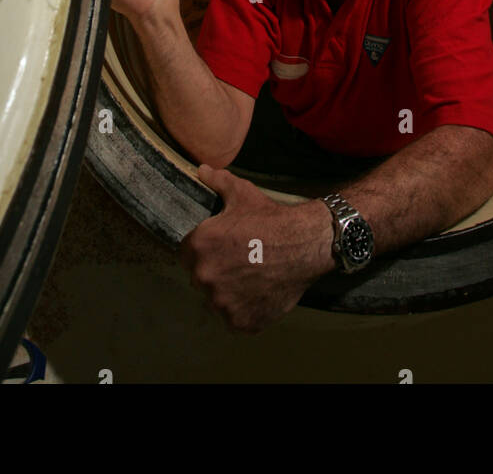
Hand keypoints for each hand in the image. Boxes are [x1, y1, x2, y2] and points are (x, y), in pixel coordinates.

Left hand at [180, 164, 334, 333]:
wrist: (304, 244)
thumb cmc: (270, 218)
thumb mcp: (242, 193)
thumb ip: (217, 182)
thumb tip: (201, 170)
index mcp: (198, 247)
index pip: (187, 255)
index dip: (205, 250)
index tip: (222, 248)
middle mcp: (204, 277)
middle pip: (201, 278)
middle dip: (215, 271)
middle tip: (239, 262)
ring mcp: (221, 304)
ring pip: (216, 300)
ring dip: (228, 293)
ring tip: (251, 277)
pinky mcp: (239, 322)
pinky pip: (233, 319)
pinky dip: (243, 310)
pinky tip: (258, 294)